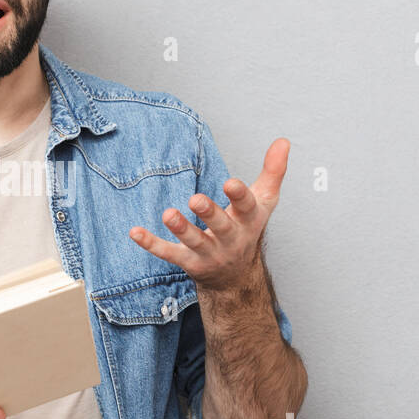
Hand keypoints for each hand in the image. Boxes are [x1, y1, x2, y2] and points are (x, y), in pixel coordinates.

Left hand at [128, 138, 289, 294]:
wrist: (236, 278)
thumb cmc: (247, 229)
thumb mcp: (264, 202)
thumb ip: (273, 171)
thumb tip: (283, 140)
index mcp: (247, 220)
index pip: (245, 207)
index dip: (239, 196)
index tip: (231, 183)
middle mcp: (229, 238)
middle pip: (220, 226)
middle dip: (209, 214)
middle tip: (196, 200)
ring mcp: (208, 252)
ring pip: (194, 241)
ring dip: (181, 229)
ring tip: (168, 214)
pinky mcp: (188, 261)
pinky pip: (169, 253)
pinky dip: (152, 244)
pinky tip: (135, 232)